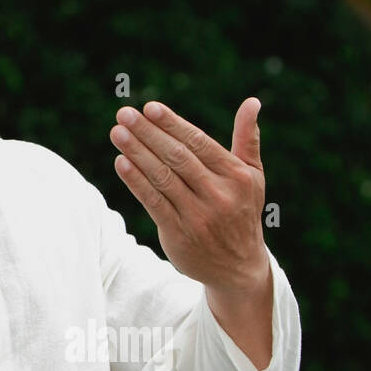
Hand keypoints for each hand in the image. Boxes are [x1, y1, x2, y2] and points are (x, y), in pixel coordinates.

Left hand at [109, 98, 267, 293]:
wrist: (239, 268)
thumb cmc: (242, 211)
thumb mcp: (252, 177)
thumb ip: (247, 139)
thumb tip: (252, 102)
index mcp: (237, 176)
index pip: (199, 143)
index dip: (172, 124)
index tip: (150, 107)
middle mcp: (219, 194)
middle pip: (177, 157)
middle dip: (148, 133)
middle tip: (124, 114)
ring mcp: (198, 215)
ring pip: (162, 177)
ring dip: (136, 152)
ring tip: (117, 133)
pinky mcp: (178, 233)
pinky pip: (153, 202)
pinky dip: (136, 181)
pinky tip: (121, 162)